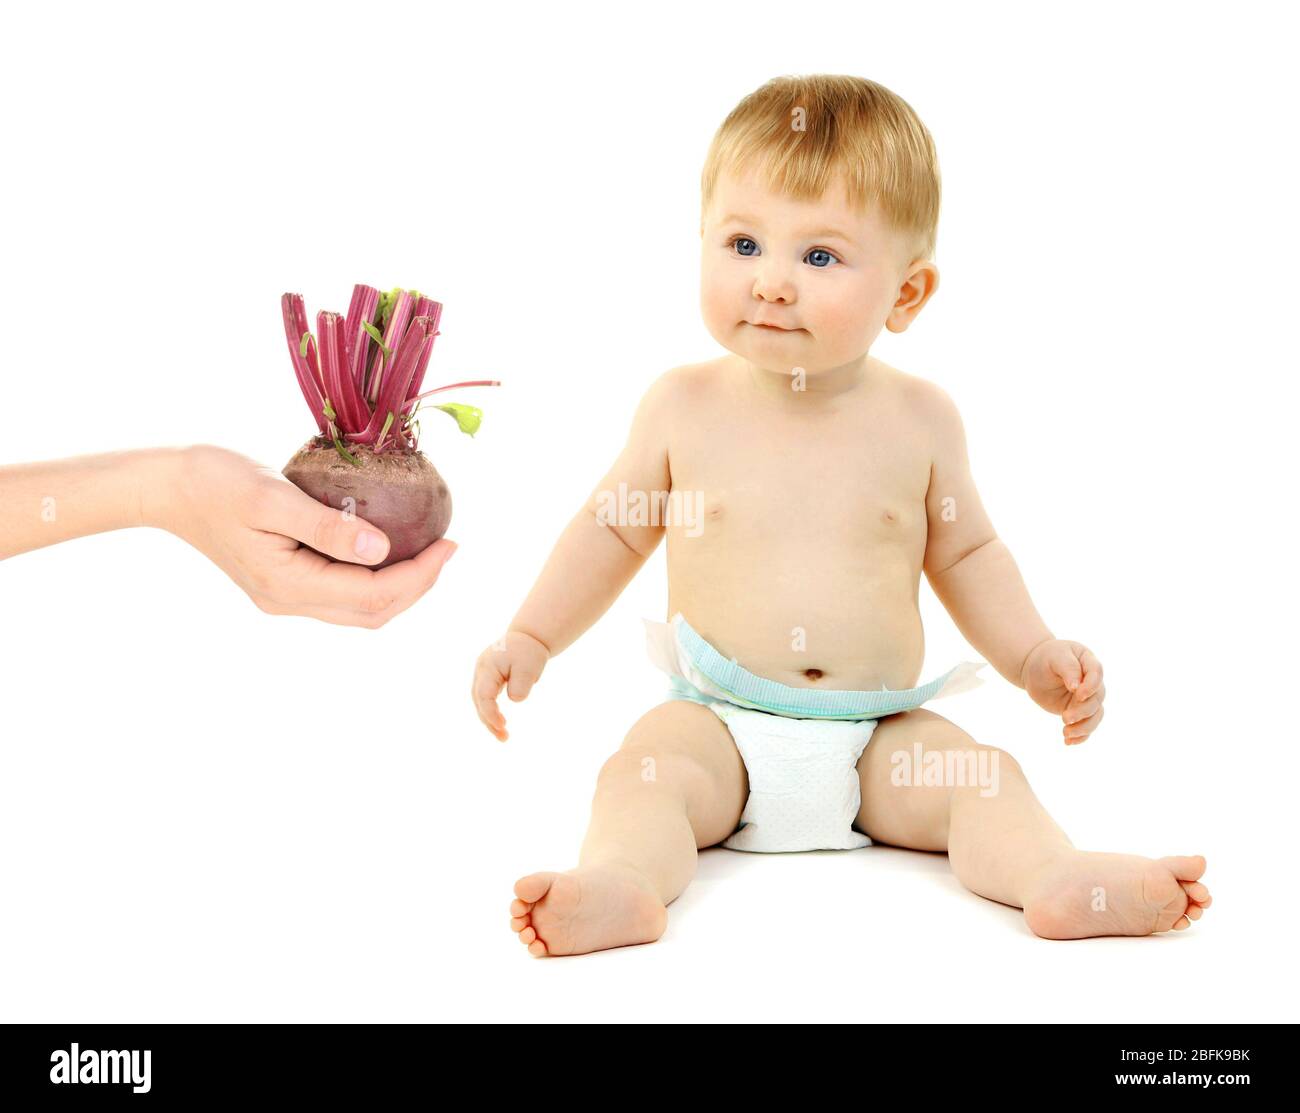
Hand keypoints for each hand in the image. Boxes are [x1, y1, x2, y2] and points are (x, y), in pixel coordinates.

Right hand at [157, 444, 455, 626]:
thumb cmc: (216, 481)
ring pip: (358, 609)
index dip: (420, 574)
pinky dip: (374, 579)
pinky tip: (389, 549)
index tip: (450, 543)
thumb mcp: (272, 496)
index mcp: (287, 584)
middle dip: (418, 585)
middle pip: (372, 612)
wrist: (167, 487)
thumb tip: (382, 549)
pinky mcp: (282, 581)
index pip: (374, 594)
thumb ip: (327, 526)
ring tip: (429, 551)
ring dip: (399, 586)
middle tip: (448, 547)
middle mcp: (287, 600)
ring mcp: (283, 596)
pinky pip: (341, 593)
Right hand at [472, 630, 550, 740]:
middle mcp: (481, 672)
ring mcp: (482, 675)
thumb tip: (515, 700)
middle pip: (479, 701)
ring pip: (480, 702)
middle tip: (504, 737)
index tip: (503, 725)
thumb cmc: (529, 651)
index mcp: (488, 667)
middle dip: (489, 721)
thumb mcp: (529, 666)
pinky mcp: (488, 680)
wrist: (527, 637)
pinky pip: (486, 699)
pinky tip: (500, 724)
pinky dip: (491, 712)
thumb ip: (521, 683)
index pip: (484, 695)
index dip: (491, 713)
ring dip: (489, 720)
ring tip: (504, 736)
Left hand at [1020, 638, 1105, 744]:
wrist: (1035, 668)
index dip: (1090, 686)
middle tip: (1065, 718)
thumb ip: (1068, 668)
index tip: (1077, 694)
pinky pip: (1086, 726)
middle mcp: (1092, 683)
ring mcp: (1087, 698)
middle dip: (1083, 711)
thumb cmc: (1047, 658)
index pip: (1096, 674)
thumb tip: (1077, 687)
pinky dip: (1080, 736)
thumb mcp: (1056, 657)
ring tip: (1066, 734)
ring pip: (1095, 716)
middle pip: (1096, 699)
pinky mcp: (1079, 711)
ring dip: (1084, 727)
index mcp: (1089, 663)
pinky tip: (1068, 741)